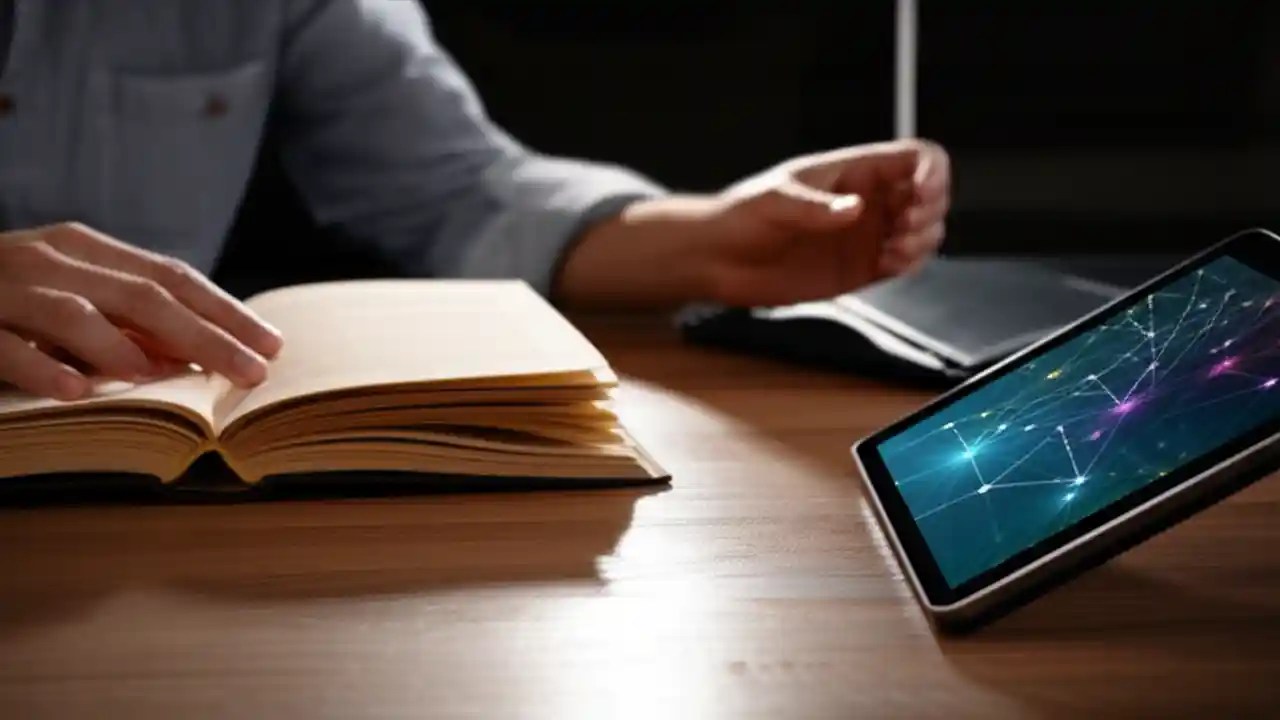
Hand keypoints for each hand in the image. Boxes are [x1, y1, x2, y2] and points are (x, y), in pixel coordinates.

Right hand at [0, 222, 282, 399]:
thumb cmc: (4, 299)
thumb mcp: (70, 295)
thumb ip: (125, 317)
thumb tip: (201, 352)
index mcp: (84, 249)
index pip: (171, 277)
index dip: (226, 311)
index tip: (273, 345)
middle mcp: (49, 258)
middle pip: (143, 295)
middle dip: (205, 334)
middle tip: (251, 371)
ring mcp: (3, 287)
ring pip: (73, 312)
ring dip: (125, 349)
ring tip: (168, 380)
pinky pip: (3, 344)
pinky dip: (42, 367)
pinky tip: (79, 393)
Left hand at [702, 138, 948, 305]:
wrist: (720, 261)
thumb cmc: (741, 217)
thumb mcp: (773, 202)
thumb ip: (813, 207)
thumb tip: (854, 211)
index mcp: (853, 171)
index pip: (914, 157)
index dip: (931, 170)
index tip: (922, 192)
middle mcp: (868, 201)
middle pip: (929, 195)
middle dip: (931, 209)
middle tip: (905, 226)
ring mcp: (867, 236)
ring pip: (924, 231)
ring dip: (924, 240)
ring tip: (895, 251)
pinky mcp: (862, 270)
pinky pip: (904, 264)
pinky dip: (909, 264)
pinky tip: (888, 265)